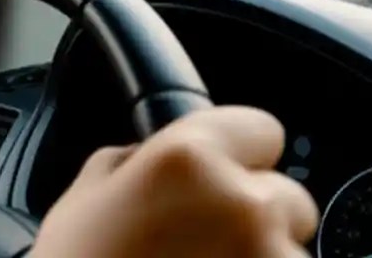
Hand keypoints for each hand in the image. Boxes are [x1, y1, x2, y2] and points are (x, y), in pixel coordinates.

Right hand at [32, 106, 317, 257]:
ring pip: (286, 252)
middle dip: (254, 218)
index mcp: (188, 159)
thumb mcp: (85, 198)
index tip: (226, 173)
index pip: (261, 127)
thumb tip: (158, 150)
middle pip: (286, 196)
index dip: (240, 154)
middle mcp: (242, 205)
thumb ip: (135, 160)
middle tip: (201, 248)